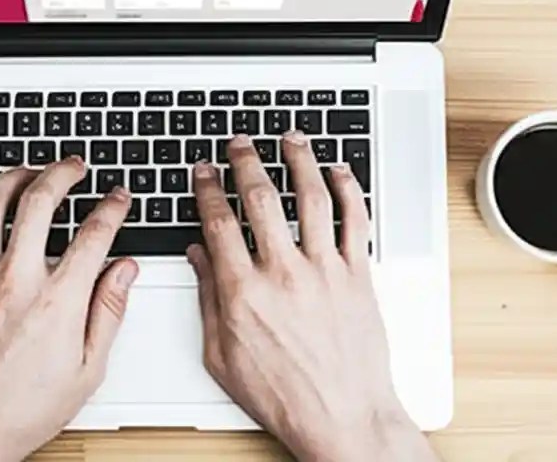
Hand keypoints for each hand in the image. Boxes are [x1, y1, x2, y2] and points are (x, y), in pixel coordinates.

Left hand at [0, 157, 136, 461]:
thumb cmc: (22, 411)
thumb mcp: (88, 370)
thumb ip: (108, 313)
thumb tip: (125, 272)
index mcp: (57, 302)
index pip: (93, 235)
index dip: (111, 208)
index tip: (117, 198)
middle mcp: (15, 282)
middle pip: (40, 204)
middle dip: (62, 174)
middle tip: (73, 167)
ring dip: (11, 176)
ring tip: (27, 169)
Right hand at [186, 133, 436, 461]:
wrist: (341, 417)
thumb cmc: (283, 396)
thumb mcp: (221, 355)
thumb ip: (208, 299)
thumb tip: (198, 257)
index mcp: (243, 292)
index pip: (219, 223)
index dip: (208, 189)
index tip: (205, 172)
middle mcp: (283, 274)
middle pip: (261, 199)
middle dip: (246, 162)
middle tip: (240, 144)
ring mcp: (324, 272)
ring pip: (311, 198)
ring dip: (299, 161)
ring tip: (290, 139)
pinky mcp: (358, 277)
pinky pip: (355, 221)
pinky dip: (348, 190)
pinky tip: (339, 171)